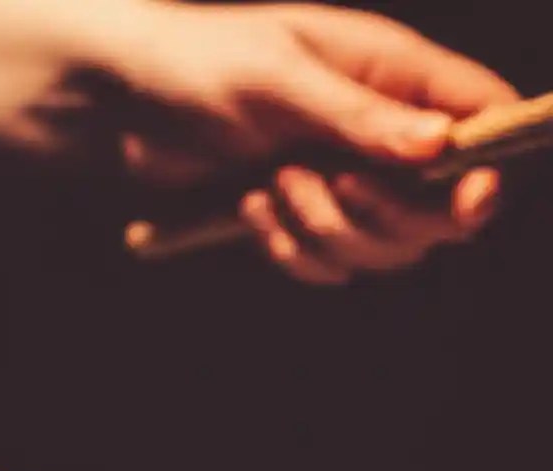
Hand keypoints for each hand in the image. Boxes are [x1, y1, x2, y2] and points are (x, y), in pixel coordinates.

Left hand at [103, 2, 518, 284]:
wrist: (123, 100)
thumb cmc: (199, 62)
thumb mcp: (276, 76)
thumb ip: (356, 113)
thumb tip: (441, 146)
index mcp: (393, 72)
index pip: (485, 116)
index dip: (491, 164)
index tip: (464, 199)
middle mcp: (380, 130)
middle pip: (443, 205)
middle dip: (390, 212)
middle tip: (332, 182)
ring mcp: (341, 177)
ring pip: (384, 246)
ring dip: (327, 229)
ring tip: (272, 185)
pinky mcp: (300, 217)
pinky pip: (327, 264)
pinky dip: (292, 250)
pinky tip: (249, 209)